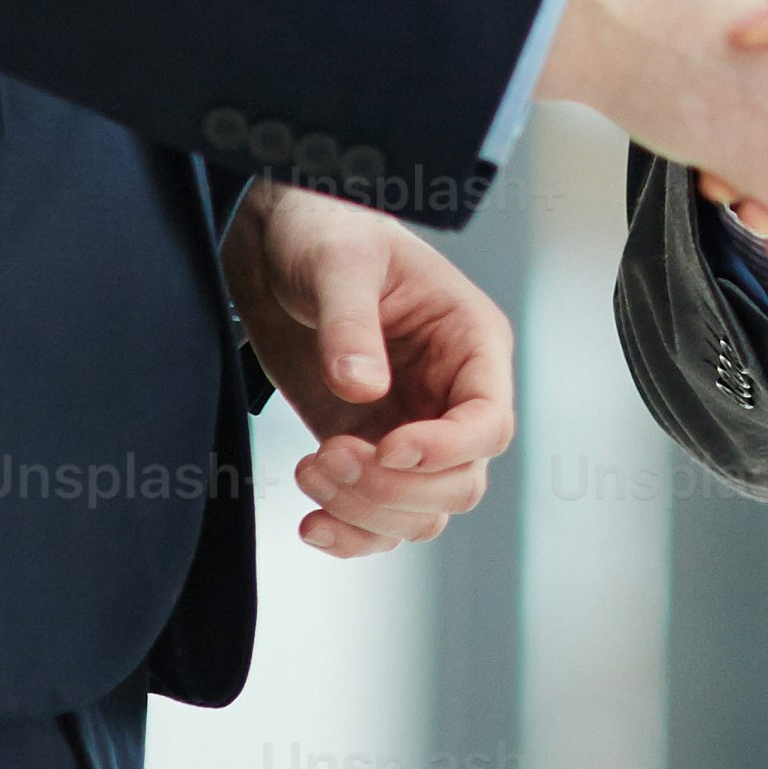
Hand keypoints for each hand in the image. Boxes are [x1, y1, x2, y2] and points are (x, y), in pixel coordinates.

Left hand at [221, 181, 517, 559]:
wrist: (279, 247)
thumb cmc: (328, 233)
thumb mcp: (340, 263)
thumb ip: (351, 324)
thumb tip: (362, 390)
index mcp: (472, 343)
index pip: (488, 422)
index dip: (446, 449)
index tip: (386, 445)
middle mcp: (454, 395)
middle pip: (460, 482)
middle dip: (394, 487)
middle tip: (328, 455)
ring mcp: (414, 429)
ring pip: (423, 512)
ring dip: (366, 511)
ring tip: (309, 468)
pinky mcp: (370, 452)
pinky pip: (382, 520)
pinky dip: (352, 535)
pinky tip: (312, 523)